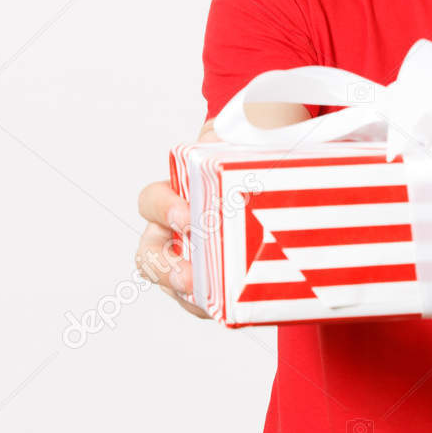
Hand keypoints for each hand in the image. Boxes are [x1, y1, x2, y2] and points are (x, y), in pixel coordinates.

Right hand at [135, 104, 309, 320]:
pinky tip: (228, 310)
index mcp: (177, 192)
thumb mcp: (246, 134)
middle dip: (164, 265)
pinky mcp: (215, 281)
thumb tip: (224, 130)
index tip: (187, 215)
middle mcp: (175, 230)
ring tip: (201, 299)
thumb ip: (238, 122)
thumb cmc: (250, 157)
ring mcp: (192, 259)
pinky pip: (204, 302)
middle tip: (187, 273)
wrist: (280, 181)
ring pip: (172, 283)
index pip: (153, 201)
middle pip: (150, 253)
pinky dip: (211, 307)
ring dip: (183, 293)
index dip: (165, 208)